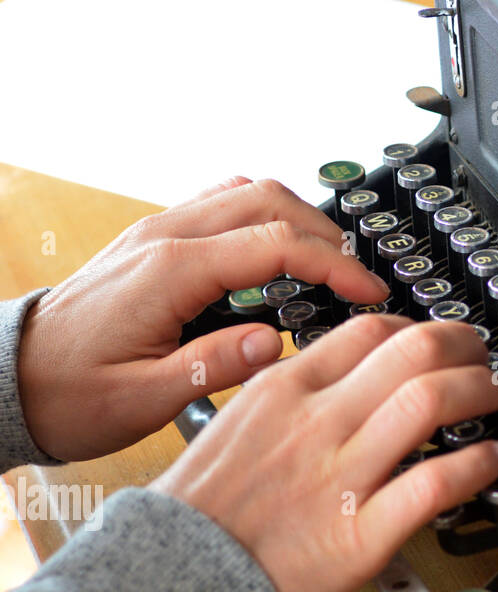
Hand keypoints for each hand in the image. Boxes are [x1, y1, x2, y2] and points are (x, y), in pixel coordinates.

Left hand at [18, 176, 389, 460]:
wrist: (10, 381)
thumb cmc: (68, 394)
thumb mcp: (143, 400)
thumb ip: (214, 367)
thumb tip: (275, 341)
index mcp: (169, 273)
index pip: (275, 244)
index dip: (334, 264)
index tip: (369, 290)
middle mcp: (164, 239)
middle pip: (268, 199)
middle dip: (326, 231)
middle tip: (357, 275)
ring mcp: (158, 232)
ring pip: (246, 191)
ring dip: (296, 217)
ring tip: (327, 262)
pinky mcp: (154, 241)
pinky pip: (221, 204)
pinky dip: (263, 217)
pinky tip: (277, 252)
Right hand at [150, 315, 497, 591]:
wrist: (172, 571)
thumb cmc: (205, 502)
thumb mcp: (239, 418)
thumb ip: (295, 389)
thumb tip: (348, 366)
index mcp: (286, 388)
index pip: (373, 330)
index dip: (422, 327)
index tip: (439, 338)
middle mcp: (318, 422)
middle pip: (414, 352)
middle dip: (465, 345)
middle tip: (485, 355)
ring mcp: (340, 475)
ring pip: (429, 402)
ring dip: (481, 390)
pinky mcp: (358, 532)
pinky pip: (433, 484)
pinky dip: (475, 465)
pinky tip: (493, 457)